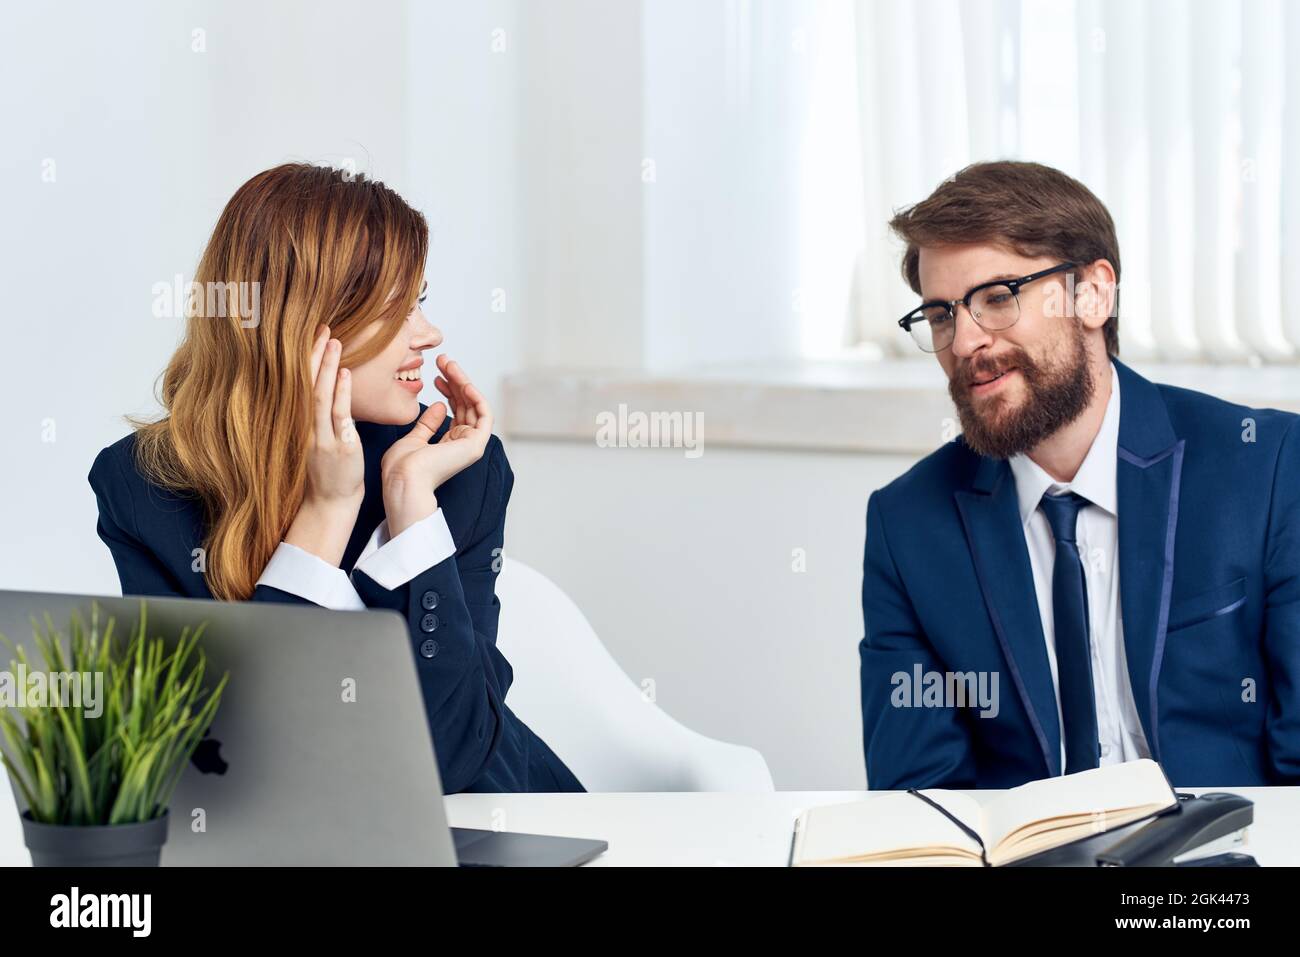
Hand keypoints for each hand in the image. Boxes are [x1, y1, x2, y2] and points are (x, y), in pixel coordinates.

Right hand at [284, 325, 364, 565]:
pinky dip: (341, 392)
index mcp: (302, 423)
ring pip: (320, 395)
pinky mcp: (338, 447)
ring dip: (326, 366)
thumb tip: (329, 390)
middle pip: (306, 383)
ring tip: (333, 341)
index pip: (302, 384)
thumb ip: (321, 416)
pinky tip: (344, 373)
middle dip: (314, 355)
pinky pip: (338, 416)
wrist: (329, 504)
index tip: (313, 336)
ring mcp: (321, 437)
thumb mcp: (319, 439)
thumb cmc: (328, 473)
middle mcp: (307, 427)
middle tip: (322, 328)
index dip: (307, 359)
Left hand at [381, 354, 493, 535]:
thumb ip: (427, 424)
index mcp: (449, 445)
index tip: (435, 376)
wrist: (403, 480)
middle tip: (443, 361)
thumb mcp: (413, 438)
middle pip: (466, 405)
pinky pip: (484, 414)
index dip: (448, 390)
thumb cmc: (402, 467)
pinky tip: (463, 382)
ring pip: (474, 405)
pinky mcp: (475, 443)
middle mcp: (463, 444)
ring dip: (463, 382)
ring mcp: (471, 444)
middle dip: (455, 380)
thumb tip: (439, 405)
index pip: (456, 411)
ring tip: (448, 365)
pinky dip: (476, 396)